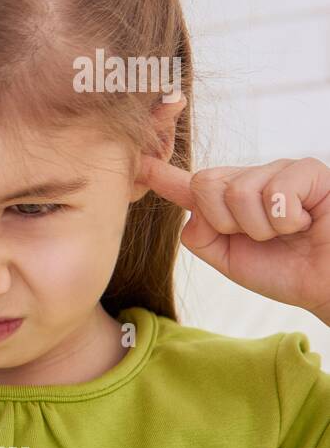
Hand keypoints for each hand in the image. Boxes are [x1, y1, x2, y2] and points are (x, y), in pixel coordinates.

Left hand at [136, 155, 329, 319]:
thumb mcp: (229, 259)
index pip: (187, 183)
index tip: (137, 162)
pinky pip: (276, 192)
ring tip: (287, 232)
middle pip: (204, 184)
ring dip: (262, 227)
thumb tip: (189, 210)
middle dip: (228, 222)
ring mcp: (276, 171)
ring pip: (238, 191)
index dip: (160, 172)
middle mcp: (248, 179)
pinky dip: (288, 220)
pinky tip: (305, 222)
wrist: (326, 285)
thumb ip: (201, 235)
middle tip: (261, 237)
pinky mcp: (308, 171)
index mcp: (225, 200)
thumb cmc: (284, 270)